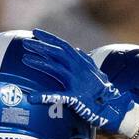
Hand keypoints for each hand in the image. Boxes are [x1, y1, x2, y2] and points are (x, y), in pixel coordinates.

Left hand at [20, 29, 138, 133]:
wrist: (114, 106)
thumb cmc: (103, 91)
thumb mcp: (95, 71)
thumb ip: (85, 60)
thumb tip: (77, 50)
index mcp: (81, 63)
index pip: (63, 45)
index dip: (49, 38)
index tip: (35, 32)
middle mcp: (78, 69)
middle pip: (57, 53)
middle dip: (41, 47)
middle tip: (25, 43)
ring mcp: (76, 82)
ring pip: (55, 68)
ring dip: (39, 63)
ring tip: (25, 59)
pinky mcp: (75, 98)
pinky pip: (57, 96)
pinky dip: (43, 97)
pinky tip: (31, 98)